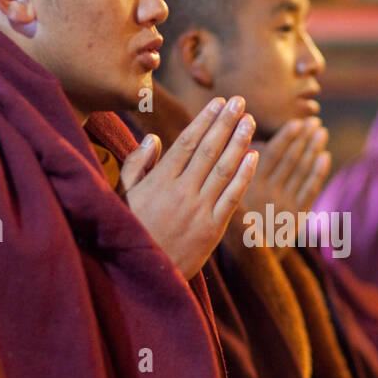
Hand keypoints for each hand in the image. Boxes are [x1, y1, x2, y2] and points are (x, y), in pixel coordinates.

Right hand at [121, 96, 257, 277]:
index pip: (186, 143)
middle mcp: (180, 192)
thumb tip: (153, 138)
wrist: (142, 276)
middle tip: (240, 101)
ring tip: (250, 121)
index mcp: (159, 181)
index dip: (204, 120)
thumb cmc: (129, 232)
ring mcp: (198, 211)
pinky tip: (254, 156)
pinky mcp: (212, 230)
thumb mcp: (123, 196)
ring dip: (239, 142)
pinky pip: (231, 198)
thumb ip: (137, 166)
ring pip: (223, 170)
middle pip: (208, 150)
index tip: (218, 102)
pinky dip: (244, 176)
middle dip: (225, 123)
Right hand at [241, 118, 331, 251]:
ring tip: (321, 131)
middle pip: (291, 160)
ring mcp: (284, 206)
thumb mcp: (229, 192)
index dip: (287, 137)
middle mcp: (269, 194)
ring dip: (313, 150)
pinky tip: (325, 156)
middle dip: (304, 139)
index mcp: (249, 185)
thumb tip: (247, 137)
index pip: (272, 154)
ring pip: (302, 173)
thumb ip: (240, 169)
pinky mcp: (296, 217)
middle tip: (314, 120)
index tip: (297, 121)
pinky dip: (318, 173)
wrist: (242, 258)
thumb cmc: (233, 217)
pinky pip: (310, 191)